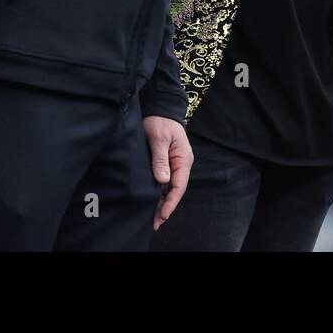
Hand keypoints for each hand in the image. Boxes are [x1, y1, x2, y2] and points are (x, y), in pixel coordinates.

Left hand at [144, 115, 192, 229]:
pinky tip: (149, 203)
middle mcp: (180, 164)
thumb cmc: (160, 121)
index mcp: (183, 159)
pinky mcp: (165, 164)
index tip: (163, 215)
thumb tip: (162, 181)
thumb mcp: (159, 138)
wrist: (159, 108)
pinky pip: (163, 182)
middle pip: (174, 191)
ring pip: (168, 188)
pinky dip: (157, 194)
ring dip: (161, 203)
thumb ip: (160, 159)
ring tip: (151, 218)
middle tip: (154, 223)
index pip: (179, 185)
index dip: (171, 202)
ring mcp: (173, 165)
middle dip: (165, 207)